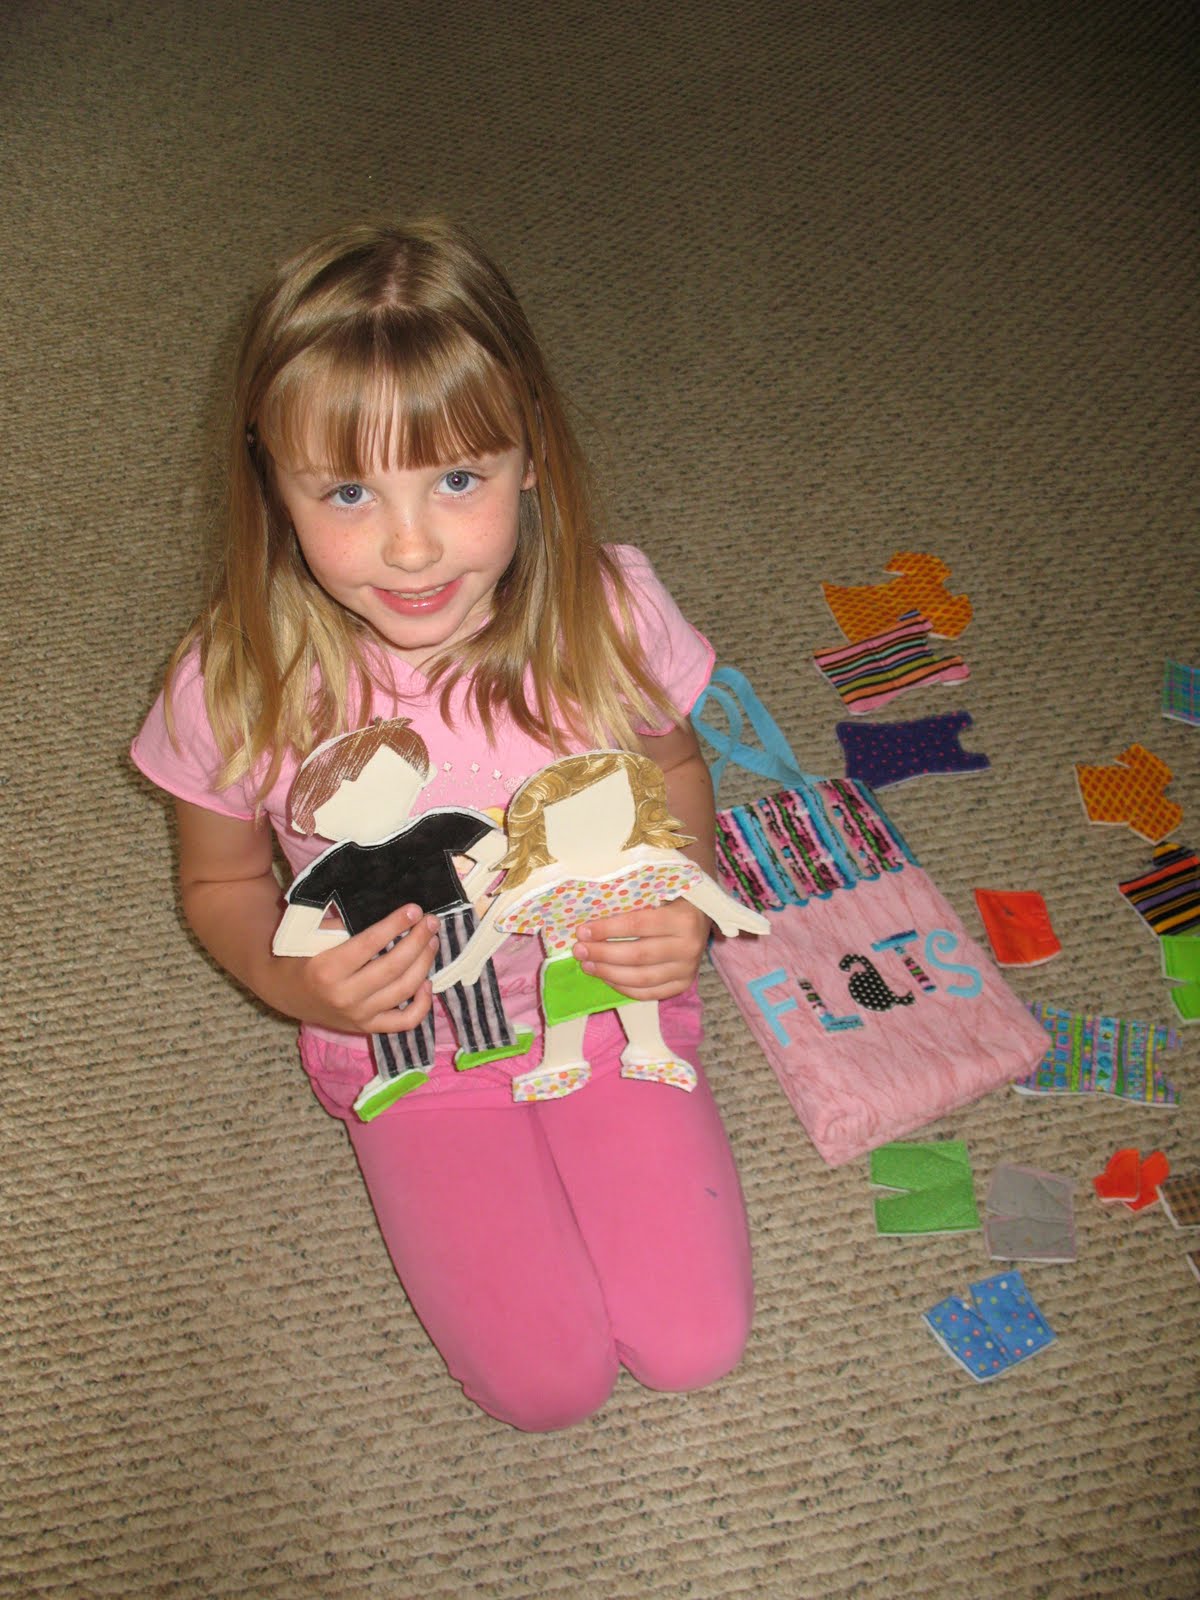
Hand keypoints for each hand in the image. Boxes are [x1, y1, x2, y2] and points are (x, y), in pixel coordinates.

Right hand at [280, 904, 439, 1034]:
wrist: (282, 991)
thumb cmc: (299, 955)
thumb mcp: (311, 935)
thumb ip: (341, 923)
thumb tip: (382, 908)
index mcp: (327, 969)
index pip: (370, 944)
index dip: (396, 924)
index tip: (414, 909)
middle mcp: (344, 996)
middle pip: (393, 967)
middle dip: (417, 941)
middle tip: (431, 922)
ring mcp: (358, 1016)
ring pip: (404, 990)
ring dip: (424, 963)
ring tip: (432, 942)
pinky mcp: (366, 1028)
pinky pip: (404, 1022)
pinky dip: (422, 1005)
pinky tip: (426, 982)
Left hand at [572, 899, 710, 1001]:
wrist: (702, 916)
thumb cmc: (672, 899)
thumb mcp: (658, 892)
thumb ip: (631, 903)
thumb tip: (591, 921)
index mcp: (683, 919)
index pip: (638, 925)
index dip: (607, 929)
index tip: (583, 931)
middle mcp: (689, 946)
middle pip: (638, 955)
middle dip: (603, 953)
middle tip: (579, 950)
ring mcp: (688, 969)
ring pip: (641, 978)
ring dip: (608, 973)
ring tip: (587, 965)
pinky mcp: (683, 984)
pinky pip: (648, 993)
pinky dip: (623, 988)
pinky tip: (606, 978)